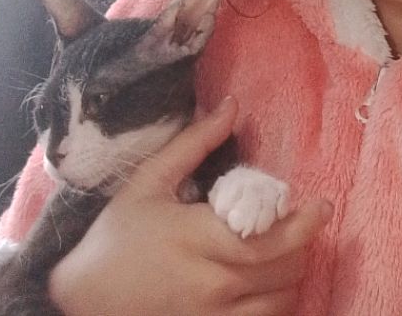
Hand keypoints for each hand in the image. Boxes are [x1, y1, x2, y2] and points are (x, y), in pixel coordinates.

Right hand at [47, 97, 331, 315]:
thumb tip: (232, 106)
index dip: (304, 224)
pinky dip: (275, 307)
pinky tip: (269, 287)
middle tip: (304, 224)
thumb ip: (195, 143)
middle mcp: (212, 284)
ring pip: (278, 303)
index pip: (271, 239)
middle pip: (283, 270)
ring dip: (291, 276)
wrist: (80, 298)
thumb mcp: (149, 181)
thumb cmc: (115, 236)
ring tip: (288, 253)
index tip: (322, 206)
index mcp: (200, 239)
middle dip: (302, 245)